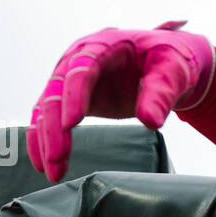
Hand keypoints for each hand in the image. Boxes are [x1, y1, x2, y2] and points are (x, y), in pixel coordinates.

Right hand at [27, 20, 214, 181]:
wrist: (168, 65)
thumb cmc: (169, 60)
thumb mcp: (172, 70)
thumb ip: (161, 93)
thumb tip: (150, 122)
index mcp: (103, 44)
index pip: (81, 67)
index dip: (75, 95)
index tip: (72, 123)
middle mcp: (78, 60)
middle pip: (56, 91)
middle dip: (53, 126)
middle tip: (58, 157)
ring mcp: (72, 80)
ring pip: (47, 109)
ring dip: (45, 140)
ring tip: (53, 172)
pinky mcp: (72, 99)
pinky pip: (49, 119)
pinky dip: (43, 141)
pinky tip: (45, 165)